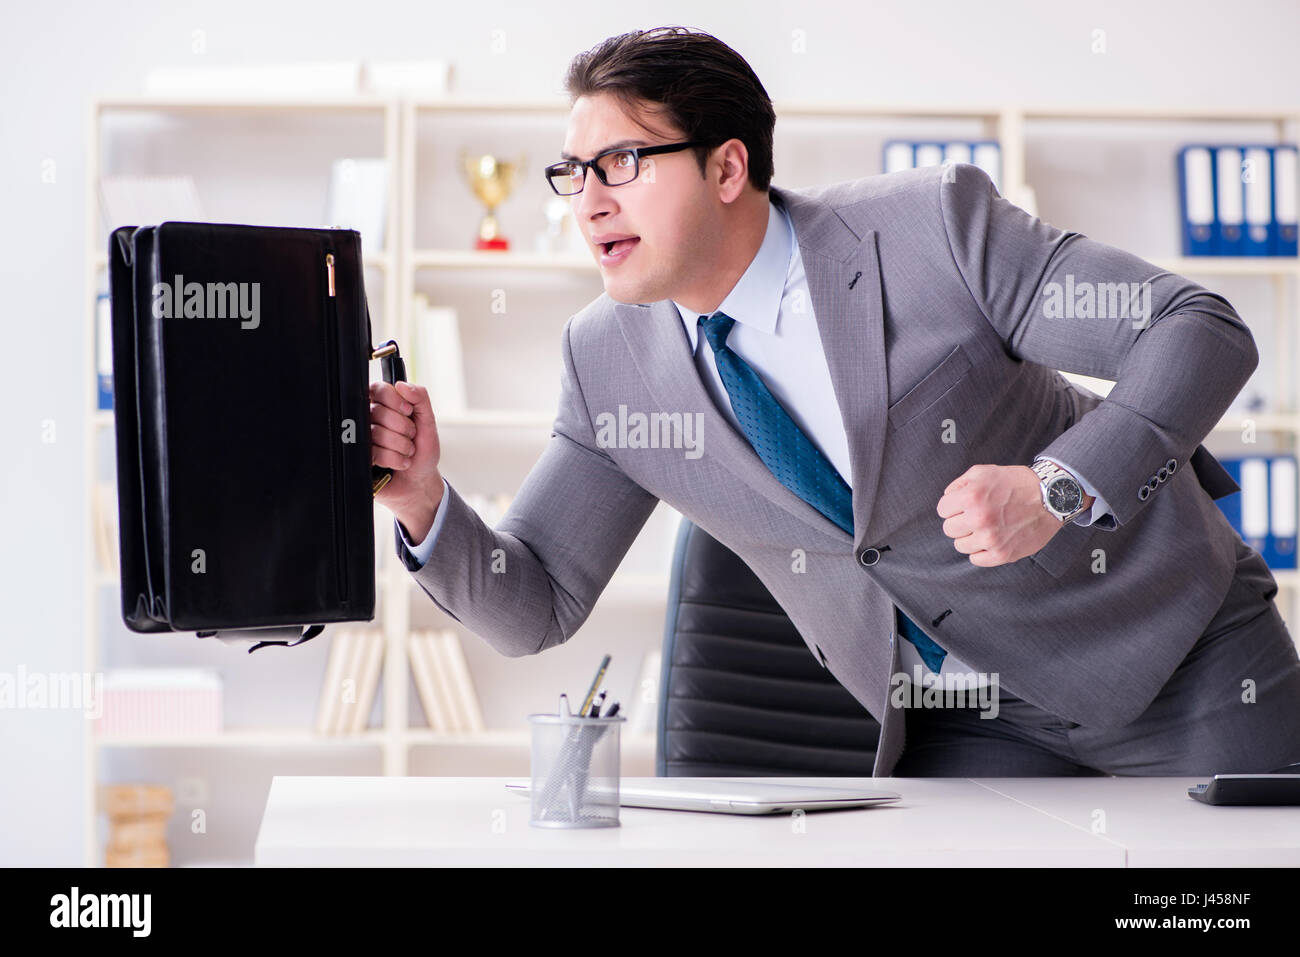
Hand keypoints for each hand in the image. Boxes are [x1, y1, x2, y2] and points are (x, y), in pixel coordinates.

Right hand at [369, 380, 443, 540]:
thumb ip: (421, 398)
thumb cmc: (422, 451)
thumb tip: (402, 385)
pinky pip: (373, 452)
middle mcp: (370, 420)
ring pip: (376, 433)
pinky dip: (394, 459)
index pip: (377, 389)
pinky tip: (400, 463)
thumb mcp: (428, 422)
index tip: (408, 411)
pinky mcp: (361, 458)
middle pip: (377, 411)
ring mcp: (363, 439)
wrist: (420, 483)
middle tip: (411, 436)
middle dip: (403, 427)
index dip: (394, 400)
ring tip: (408, 451)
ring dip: (401, 445)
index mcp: (384, 406)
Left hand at [936, 464, 1063, 566]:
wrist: (1050, 497)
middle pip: (949, 529)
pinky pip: (976, 559)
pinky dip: (981, 551)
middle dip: (960, 521)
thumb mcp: (983, 472)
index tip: (964, 505)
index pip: (942, 510)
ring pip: (960, 545)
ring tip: (985, 527)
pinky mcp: (1003, 554)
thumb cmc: (1016, 483)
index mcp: (971, 497)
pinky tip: (991, 540)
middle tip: (976, 516)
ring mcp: (991, 539)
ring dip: (970, 537)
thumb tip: (948, 499)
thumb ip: (959, 484)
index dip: (953, 506)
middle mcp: (979, 519)